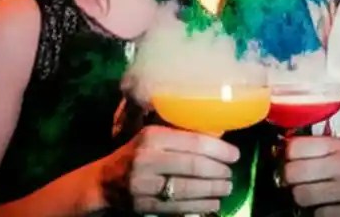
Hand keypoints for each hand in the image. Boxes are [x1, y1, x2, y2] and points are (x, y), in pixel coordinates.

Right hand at [100, 125, 239, 213]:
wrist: (104, 183)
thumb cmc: (136, 154)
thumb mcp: (153, 138)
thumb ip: (181, 135)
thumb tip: (220, 133)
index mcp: (152, 136)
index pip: (193, 142)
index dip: (218, 150)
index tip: (235, 154)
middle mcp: (147, 158)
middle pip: (193, 166)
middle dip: (218, 171)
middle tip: (231, 173)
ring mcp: (144, 184)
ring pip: (188, 188)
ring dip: (213, 190)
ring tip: (226, 188)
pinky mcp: (144, 206)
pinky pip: (179, 207)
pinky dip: (200, 206)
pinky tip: (213, 204)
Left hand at [282, 136, 339, 216]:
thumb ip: (315, 151)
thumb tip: (277, 154)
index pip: (295, 147)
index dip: (287, 157)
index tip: (290, 163)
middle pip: (293, 173)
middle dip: (292, 182)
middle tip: (300, 184)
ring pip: (302, 197)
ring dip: (306, 201)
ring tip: (319, 198)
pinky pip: (319, 216)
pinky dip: (321, 214)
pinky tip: (332, 209)